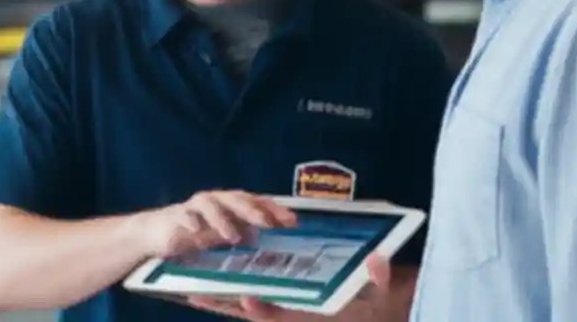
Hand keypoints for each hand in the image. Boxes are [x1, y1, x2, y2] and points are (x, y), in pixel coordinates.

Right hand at [137, 190, 297, 258]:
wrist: (158, 231)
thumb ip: (241, 231)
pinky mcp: (177, 216)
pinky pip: (186, 217)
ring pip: (212, 206)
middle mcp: (214, 200)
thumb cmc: (194, 231)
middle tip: (269, 223)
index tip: (292, 221)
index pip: (255, 202)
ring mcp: (195, 207)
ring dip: (223, 220)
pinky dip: (192, 223)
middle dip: (253, 210)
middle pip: (236, 199)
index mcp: (229, 204)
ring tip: (234, 237)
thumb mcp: (222, 234)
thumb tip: (263, 235)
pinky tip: (198, 233)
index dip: (274, 209)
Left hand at [186, 253, 391, 320]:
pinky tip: (215, 287)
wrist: (378, 315)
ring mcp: (289, 316)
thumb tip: (377, 260)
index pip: (286, 318)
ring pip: (250, 312)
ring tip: (192, 290)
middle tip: (195, 294)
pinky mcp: (285, 311)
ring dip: (222, 302)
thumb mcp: (384, 295)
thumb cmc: (381, 307)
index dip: (265, 312)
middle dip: (226, 306)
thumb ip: (380, 279)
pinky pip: (256, 306)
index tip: (246, 299)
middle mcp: (297, 319)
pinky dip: (234, 299)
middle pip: (256, 316)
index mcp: (317, 319)